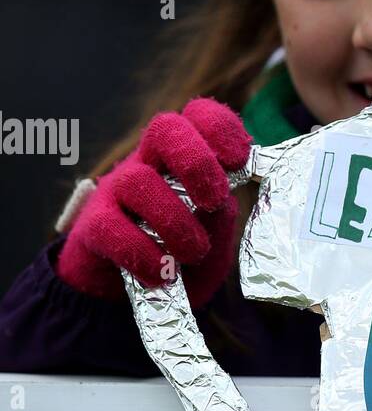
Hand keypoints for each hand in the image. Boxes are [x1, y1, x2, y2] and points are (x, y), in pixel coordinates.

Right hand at [57, 98, 251, 307]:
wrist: (125, 293)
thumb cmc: (177, 256)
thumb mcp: (213, 241)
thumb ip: (221, 220)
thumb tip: (221, 204)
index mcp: (184, 160)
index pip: (199, 117)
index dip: (221, 128)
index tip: (239, 159)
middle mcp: (149, 164)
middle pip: (166, 128)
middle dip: (197, 162)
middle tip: (213, 201)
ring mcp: (117, 190)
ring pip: (139, 181)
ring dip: (174, 223)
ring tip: (191, 254)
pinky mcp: (93, 226)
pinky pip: (111, 227)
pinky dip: (143, 254)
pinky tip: (160, 275)